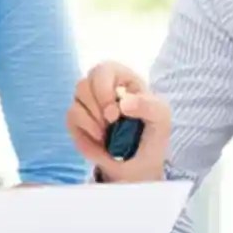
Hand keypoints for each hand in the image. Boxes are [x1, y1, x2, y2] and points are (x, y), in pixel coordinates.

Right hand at [67, 61, 170, 182]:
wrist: (141, 161)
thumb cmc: (152, 132)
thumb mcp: (161, 117)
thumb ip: (148, 105)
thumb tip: (123, 103)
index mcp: (121, 77)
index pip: (102, 70)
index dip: (104, 91)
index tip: (115, 114)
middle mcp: (99, 85)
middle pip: (83, 86)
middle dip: (97, 111)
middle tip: (112, 125)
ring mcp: (86, 103)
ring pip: (75, 105)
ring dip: (93, 124)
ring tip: (109, 135)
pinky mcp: (76, 121)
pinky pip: (71, 121)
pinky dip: (85, 135)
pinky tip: (101, 142)